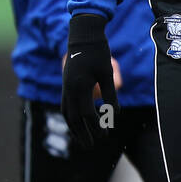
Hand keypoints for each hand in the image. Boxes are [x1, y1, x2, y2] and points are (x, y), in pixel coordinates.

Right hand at [63, 14, 117, 146]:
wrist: (82, 35)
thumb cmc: (98, 52)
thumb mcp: (107, 72)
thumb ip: (110, 94)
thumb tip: (115, 114)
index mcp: (79, 86)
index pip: (87, 114)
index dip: (96, 127)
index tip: (105, 136)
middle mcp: (68, 89)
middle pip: (74, 118)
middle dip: (83, 134)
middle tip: (92, 146)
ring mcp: (64, 87)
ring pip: (67, 113)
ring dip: (74, 128)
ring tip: (83, 139)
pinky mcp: (65, 84)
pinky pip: (65, 105)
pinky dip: (71, 117)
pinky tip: (78, 123)